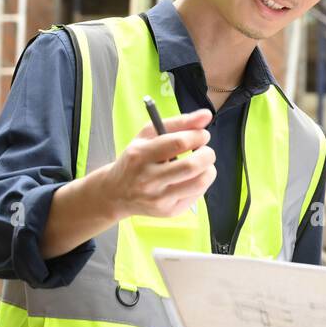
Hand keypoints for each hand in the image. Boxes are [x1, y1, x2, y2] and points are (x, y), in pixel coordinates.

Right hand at [101, 109, 215, 219]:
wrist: (116, 193)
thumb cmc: (136, 159)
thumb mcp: (148, 135)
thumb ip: (178, 122)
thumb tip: (206, 115)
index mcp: (140, 155)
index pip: (179, 143)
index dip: (198, 136)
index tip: (202, 135)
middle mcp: (148, 179)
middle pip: (192, 166)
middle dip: (207, 154)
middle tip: (205, 150)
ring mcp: (159, 198)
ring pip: (199, 182)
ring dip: (209, 169)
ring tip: (202, 164)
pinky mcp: (169, 211)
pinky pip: (197, 194)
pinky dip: (201, 182)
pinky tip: (191, 177)